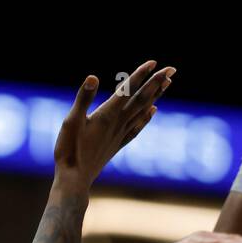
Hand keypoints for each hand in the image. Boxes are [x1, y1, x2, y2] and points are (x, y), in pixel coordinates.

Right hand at [53, 59, 173, 190]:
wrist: (75, 180)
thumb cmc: (69, 150)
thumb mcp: (71, 121)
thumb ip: (83, 99)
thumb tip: (93, 77)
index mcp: (107, 115)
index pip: (127, 90)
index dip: (140, 75)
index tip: (154, 63)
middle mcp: (118, 123)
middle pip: (141, 99)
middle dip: (156, 83)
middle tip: (172, 69)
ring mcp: (120, 134)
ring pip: (142, 111)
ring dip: (155, 95)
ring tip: (167, 84)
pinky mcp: (117, 144)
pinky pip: (137, 127)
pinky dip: (147, 116)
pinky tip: (153, 111)